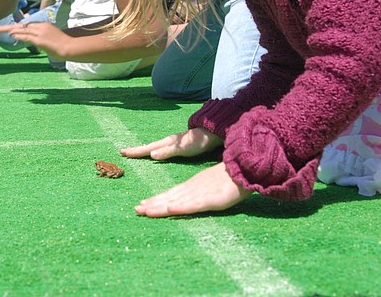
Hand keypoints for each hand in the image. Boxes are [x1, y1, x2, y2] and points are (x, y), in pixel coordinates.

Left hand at [0, 21, 69, 57]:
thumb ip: (47, 39)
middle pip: (22, 25)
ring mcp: (40, 32)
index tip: (11, 29)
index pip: (28, 25)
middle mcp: (41, 27)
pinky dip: (18, 35)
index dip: (18, 27)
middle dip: (9, 27)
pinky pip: (27, 36)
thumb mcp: (55, 39)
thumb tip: (44, 44)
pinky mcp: (40, 39)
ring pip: (22, 29)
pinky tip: (11, 35)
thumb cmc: (66, 45)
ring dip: (9, 30)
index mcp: (45, 25)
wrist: (71, 47)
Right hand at [120, 128, 221, 159]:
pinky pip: (161, 149)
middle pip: (148, 147)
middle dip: (136, 150)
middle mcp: (168, 142)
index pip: (147, 148)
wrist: (212, 133)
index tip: (123, 152)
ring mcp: (173, 143)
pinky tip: (156, 154)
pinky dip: (154, 151)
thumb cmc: (198, 142)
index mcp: (166, 143)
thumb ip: (168, 151)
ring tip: (135, 153)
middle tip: (123, 152)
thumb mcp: (182, 148)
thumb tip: (152, 155)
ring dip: (144, 151)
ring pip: (154, 147)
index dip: (135, 151)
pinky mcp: (179, 146)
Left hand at [134, 162, 251, 217]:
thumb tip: (185, 199)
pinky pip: (194, 205)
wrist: (244, 169)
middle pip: (168, 198)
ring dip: (160, 207)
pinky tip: (170, 209)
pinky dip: (181, 207)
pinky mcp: (211, 200)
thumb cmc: (227, 178)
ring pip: (176, 202)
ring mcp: (200, 194)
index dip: (155, 201)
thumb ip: (197, 192)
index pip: (169, 195)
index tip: (141, 206)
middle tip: (136, 210)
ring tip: (145, 211)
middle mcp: (192, 190)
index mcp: (191, 187)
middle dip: (152, 205)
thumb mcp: (208, 186)